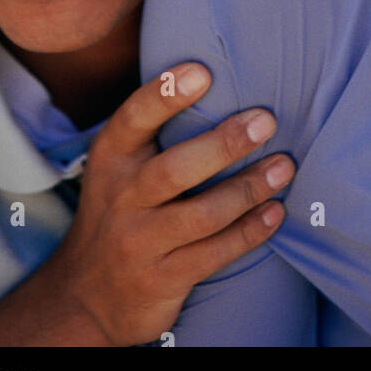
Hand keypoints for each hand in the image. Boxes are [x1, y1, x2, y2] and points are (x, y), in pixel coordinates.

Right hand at [47, 64, 293, 346]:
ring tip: (284, 167)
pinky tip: (275, 212)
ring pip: (202, 215)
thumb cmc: (120, 212)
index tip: (203, 72)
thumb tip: (215, 79)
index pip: (133, 119)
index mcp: (110, 159)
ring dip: (249, 189)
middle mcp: (121, 199)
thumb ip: (154, 133)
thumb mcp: (118, 169)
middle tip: (265, 121)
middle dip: (224, 144)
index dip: (166, 94)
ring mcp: (139, 243)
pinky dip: (250, 232)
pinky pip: (214, 253)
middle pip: (176, 169)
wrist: (86, 299)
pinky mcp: (161, 281)